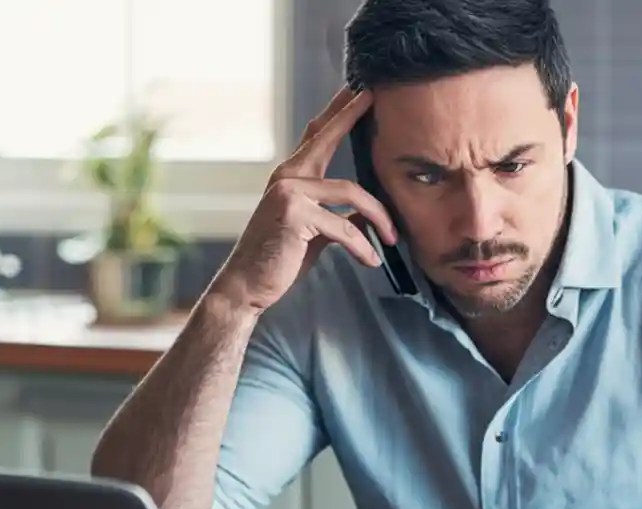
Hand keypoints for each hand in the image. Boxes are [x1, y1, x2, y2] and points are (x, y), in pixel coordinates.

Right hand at [210, 86, 398, 312]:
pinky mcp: (295, 214)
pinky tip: (371, 260)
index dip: (337, 113)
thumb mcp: (315, 233)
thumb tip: (368, 214)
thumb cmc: (280, 259)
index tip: (357, 91)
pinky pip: (344, 227)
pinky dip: (363, 247)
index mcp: (291, 178)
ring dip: (379, 217)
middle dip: (350, 116)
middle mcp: (287, 177)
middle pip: (325, 138)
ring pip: (351, 192)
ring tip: (393, 237)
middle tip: (373, 96)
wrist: (248, 285)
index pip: (316, 136)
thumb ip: (339, 216)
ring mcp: (289, 192)